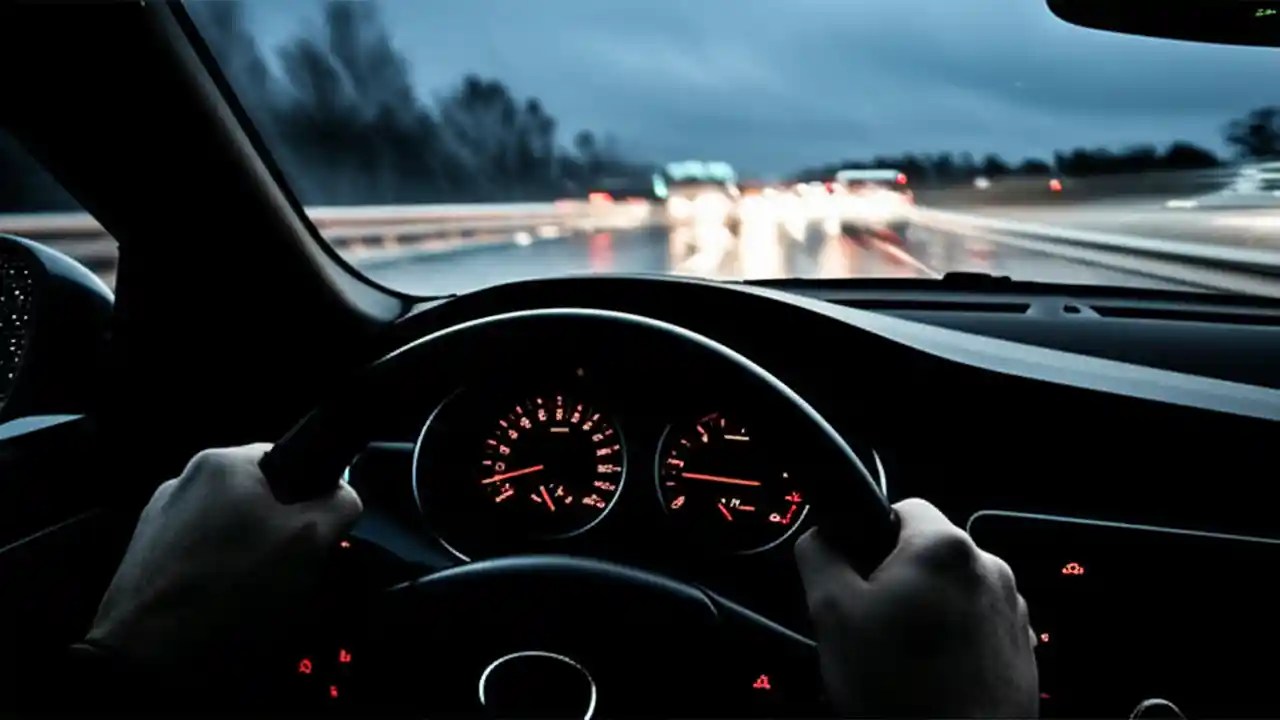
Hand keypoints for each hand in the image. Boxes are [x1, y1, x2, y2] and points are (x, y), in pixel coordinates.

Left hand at [85, 444, 361, 667]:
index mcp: (222, 463)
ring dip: (249, 557)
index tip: (318, 534)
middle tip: (291, 571)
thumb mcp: (310, 541)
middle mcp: (184, 482)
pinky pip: (201, 557)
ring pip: (229, 532)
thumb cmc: (231, 591)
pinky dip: (219, 576)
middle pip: (258, 500)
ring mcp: (158, 521)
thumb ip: (340, 504)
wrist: (151, 657)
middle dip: (280, 533)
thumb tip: (342, 496)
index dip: (315, 498)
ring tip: (255, 596)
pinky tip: (224, 606)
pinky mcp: (145, 559)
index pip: (290, 461)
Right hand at [795, 498, 1037, 717]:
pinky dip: (953, 639)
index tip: (858, 577)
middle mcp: (989, 568)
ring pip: (952, 590)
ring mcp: (1012, 608)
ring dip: (928, 611)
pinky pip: (976, 624)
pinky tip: (932, 673)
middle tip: (873, 625)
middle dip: (899, 581)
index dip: (870, 539)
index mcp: (944, 547)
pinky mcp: (1021, 645)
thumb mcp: (831, 612)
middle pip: (928, 552)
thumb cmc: (900, 690)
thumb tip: (822, 535)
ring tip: (904, 657)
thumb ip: (819, 553)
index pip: (901, 508)